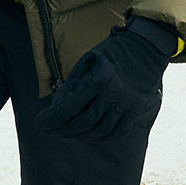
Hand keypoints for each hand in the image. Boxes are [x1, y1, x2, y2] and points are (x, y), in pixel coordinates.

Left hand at [39, 17, 175, 139]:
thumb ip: (73, 82)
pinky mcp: (137, 109)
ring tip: (68, 133)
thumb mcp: (88, 59)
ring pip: (101, 129)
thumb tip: (57, 105)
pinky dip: (102, 137)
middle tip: (51, 131)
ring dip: (81, 135)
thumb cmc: (111, 52)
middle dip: (64, 129)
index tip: (40, 124)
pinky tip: (90, 135)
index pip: (71, 105)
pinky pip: (118, 132)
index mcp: (100, 78)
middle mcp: (114, 93)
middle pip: (85, 121)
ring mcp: (127, 103)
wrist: (145, 47)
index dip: (53, 118)